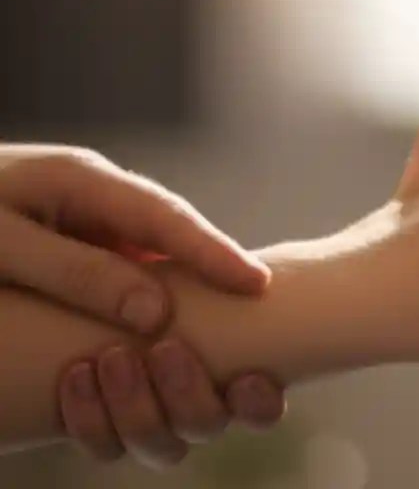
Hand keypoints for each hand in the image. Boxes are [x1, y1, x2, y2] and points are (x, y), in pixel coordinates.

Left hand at [0, 145, 283, 465]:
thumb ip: (74, 270)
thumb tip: (154, 310)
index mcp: (80, 181)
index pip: (166, 218)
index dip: (215, 253)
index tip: (258, 285)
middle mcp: (89, 203)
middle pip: (168, 239)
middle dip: (209, 271)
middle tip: (251, 302)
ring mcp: (78, 228)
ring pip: (146, 264)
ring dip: (171, 296)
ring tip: (203, 326)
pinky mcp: (62, 256)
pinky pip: (115, 283)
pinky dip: (134, 310)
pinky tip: (145, 334)